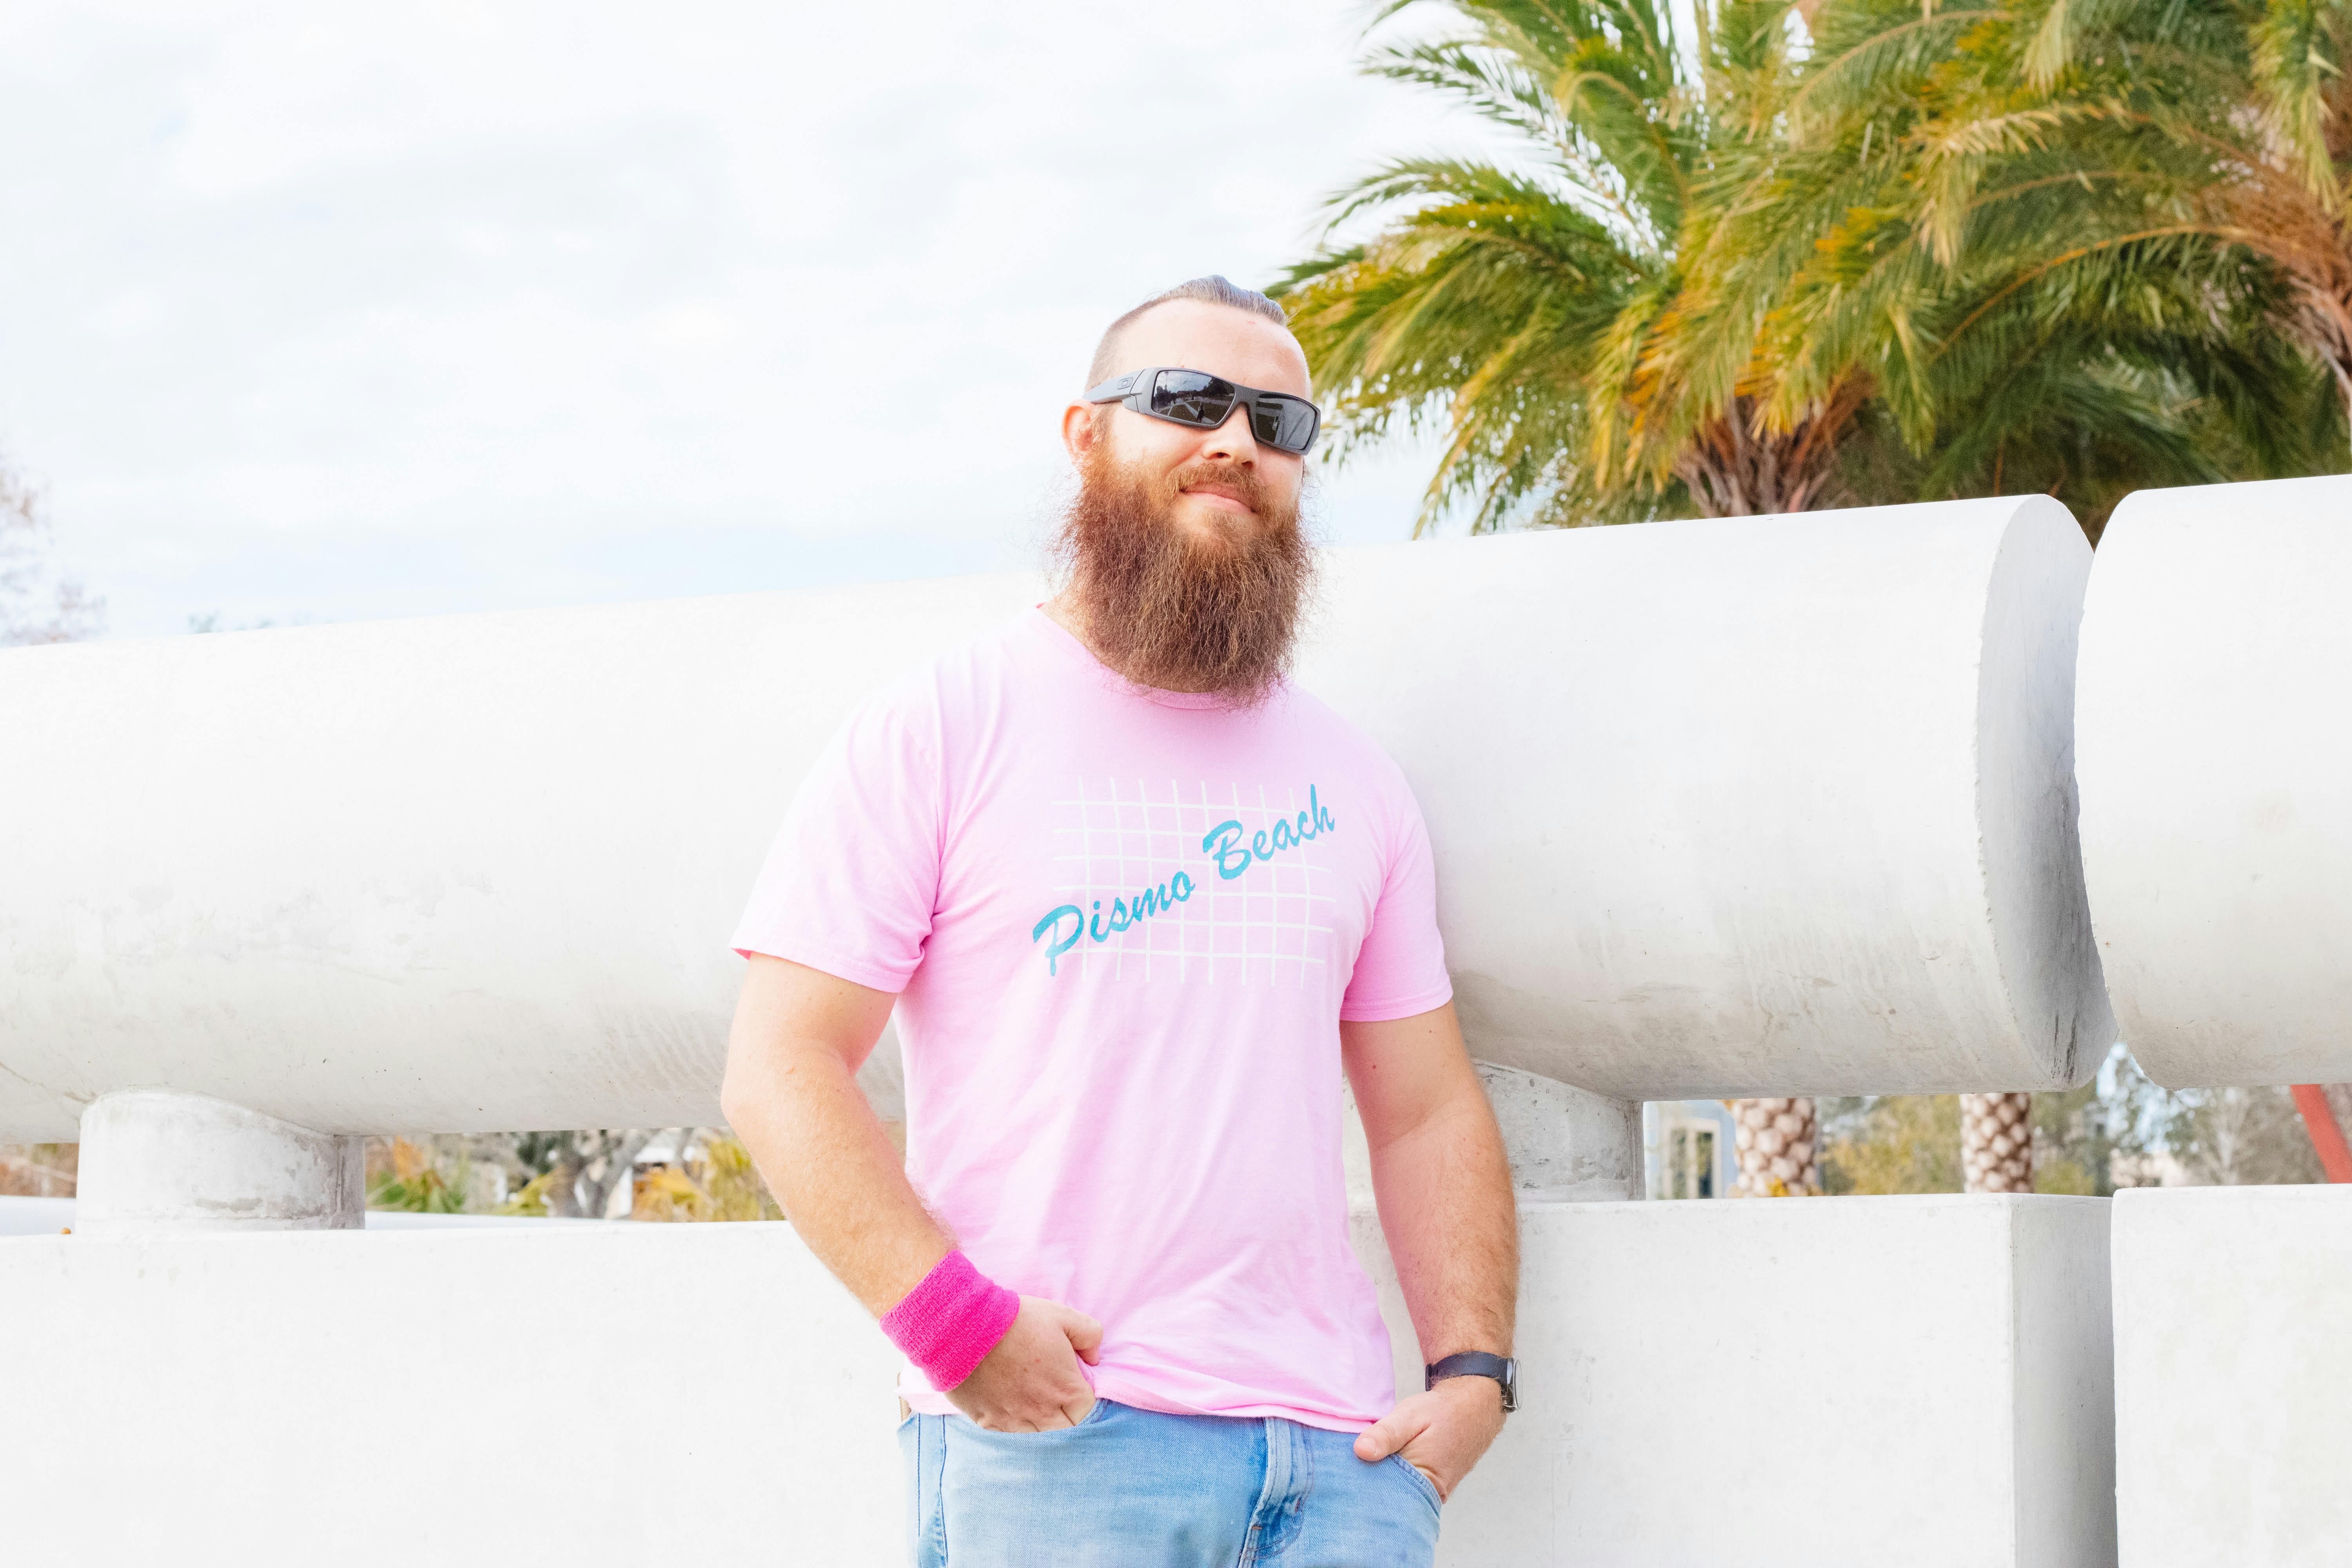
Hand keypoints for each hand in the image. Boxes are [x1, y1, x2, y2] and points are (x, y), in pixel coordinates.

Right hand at [945, 1295, 1102, 1431]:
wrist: (963, 1327)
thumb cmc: (1017, 1320)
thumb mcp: (1063, 1316)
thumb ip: (1090, 1336)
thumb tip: (1093, 1358)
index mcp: (1065, 1390)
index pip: (1086, 1407)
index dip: (1081, 1390)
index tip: (1069, 1373)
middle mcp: (1041, 1413)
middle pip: (1063, 1423)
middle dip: (1062, 1405)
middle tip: (1048, 1379)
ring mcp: (1013, 1420)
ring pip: (1036, 1429)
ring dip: (1037, 1412)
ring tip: (1024, 1383)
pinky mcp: (987, 1421)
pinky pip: (1007, 1427)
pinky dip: (1010, 1414)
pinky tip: (1003, 1390)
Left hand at [1351, 1374, 1505, 1501]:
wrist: (1472, 1409)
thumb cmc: (1442, 1412)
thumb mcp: (1410, 1415)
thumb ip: (1386, 1434)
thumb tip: (1360, 1450)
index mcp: (1426, 1482)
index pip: (1384, 1496)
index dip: (1361, 1485)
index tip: (1342, 1472)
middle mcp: (1430, 1496)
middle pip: (1388, 1499)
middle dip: (1367, 1484)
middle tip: (1345, 1468)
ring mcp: (1430, 1494)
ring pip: (1395, 1493)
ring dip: (1378, 1480)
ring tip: (1359, 1464)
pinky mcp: (1428, 1488)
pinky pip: (1403, 1489)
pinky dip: (1389, 1477)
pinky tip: (1377, 1465)